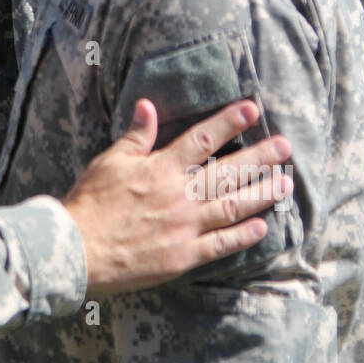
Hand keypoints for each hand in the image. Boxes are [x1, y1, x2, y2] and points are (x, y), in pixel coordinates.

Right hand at [63, 98, 291, 294]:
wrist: (77, 250)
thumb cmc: (90, 203)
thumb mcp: (109, 162)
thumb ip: (136, 136)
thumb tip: (148, 106)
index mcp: (160, 169)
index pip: (202, 139)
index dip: (228, 122)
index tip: (252, 109)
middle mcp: (178, 195)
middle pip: (227, 172)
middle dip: (260, 157)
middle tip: (285, 146)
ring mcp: (184, 227)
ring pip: (232, 207)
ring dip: (261, 194)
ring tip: (285, 183)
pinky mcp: (183, 256)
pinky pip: (220, 244)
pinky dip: (243, 235)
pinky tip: (262, 226)